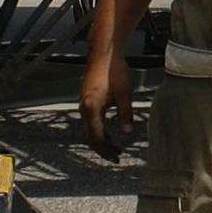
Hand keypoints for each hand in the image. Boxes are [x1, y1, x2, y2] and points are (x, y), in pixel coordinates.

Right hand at [81, 40, 134, 156]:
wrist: (103, 53)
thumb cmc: (115, 71)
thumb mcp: (125, 93)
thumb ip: (125, 114)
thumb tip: (127, 133)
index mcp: (92, 108)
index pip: (96, 137)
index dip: (105, 151)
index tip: (116, 158)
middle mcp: (84, 108)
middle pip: (90, 136)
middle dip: (103, 149)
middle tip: (116, 157)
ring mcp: (84, 104)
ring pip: (89, 129)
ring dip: (101, 140)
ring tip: (116, 148)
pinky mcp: (87, 100)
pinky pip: (90, 121)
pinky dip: (99, 130)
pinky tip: (110, 134)